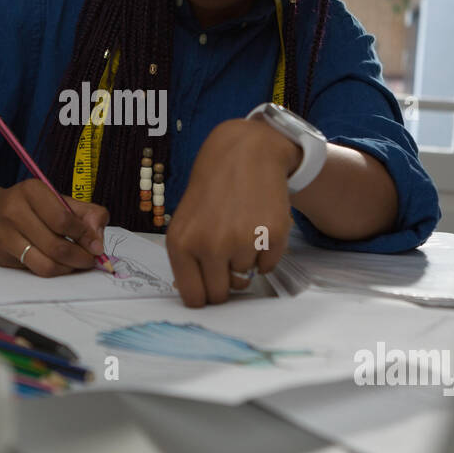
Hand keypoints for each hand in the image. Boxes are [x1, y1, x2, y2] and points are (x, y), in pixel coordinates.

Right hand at [0, 178, 109, 275]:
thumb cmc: (30, 206)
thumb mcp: (58, 200)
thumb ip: (86, 214)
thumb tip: (97, 242)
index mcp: (32, 190)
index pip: (64, 219)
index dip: (85, 236)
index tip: (96, 245)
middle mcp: (14, 209)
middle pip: (56, 245)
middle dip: (80, 257)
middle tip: (90, 260)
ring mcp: (4, 234)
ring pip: (46, 263)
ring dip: (68, 268)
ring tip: (76, 264)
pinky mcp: (0, 254)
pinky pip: (34, 269)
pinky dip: (53, 271)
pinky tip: (59, 264)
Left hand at [166, 118, 299, 306]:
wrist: (245, 154)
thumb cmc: (212, 191)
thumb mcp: (185, 221)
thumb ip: (186, 259)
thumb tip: (194, 296)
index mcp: (182, 244)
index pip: (194, 298)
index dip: (203, 295)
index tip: (209, 287)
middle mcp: (210, 245)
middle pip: (221, 295)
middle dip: (224, 282)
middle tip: (227, 258)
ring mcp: (243, 242)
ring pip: (245, 279)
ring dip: (244, 262)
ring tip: (240, 229)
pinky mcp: (272, 236)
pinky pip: (268, 267)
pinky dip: (264, 254)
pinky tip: (257, 226)